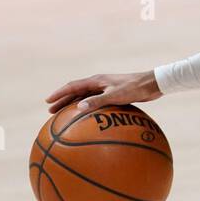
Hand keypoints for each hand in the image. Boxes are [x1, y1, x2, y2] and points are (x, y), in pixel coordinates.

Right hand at [46, 71, 160, 113]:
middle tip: (51, 111)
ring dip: (74, 105)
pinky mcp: (113, 95)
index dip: (59, 93)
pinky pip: (95, 102)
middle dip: (63, 101)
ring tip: (64, 115)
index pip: (72, 86)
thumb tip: (77, 108)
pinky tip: (88, 119)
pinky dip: (88, 109)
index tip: (47, 101)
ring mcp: (105, 89)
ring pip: (85, 97)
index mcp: (96, 81)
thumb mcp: (115, 96)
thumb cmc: (134, 89)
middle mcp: (98, 83)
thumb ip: (97, 101)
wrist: (152, 84)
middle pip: (76, 92)